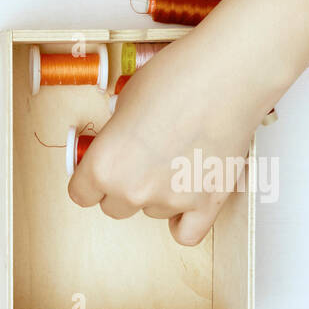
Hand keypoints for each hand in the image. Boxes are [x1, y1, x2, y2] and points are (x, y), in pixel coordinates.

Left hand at [67, 27, 285, 245]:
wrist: (226, 75)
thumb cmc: (175, 78)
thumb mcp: (123, 102)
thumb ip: (115, 138)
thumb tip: (120, 148)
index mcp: (105, 165)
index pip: (82, 193)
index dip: (89, 179)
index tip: (97, 171)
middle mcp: (134, 190)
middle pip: (114, 207)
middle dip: (123, 186)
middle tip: (142, 157)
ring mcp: (172, 202)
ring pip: (151, 212)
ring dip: (157, 193)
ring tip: (176, 156)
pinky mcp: (208, 204)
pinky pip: (187, 233)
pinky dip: (184, 219)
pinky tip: (186, 195)